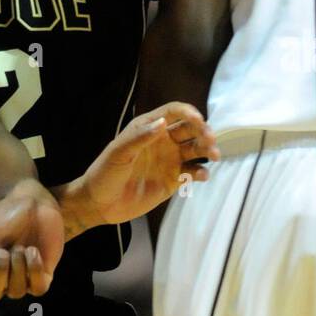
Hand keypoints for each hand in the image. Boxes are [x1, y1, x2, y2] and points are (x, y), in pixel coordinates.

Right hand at [0, 180, 64, 305]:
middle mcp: (0, 281)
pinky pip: (38, 289)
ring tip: (20, 247)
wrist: (31, 204)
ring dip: (17, 267)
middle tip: (3, 251)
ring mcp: (22, 280)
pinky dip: (34, 269)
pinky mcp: (42, 276)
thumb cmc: (2, 219)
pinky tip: (33, 251)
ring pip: (15, 292)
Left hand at [65, 103, 218, 229]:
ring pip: (196, 149)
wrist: (101, 204)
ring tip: (214, 156)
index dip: (189, 112)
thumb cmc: (105, 173)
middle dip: (204, 131)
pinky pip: (193, 172)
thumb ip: (140, 137)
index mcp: (149, 128)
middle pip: (190, 129)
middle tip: (210, 140)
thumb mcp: (119, 153)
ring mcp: (170, 160)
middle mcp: (163, 141)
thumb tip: (162, 122)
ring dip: (207, 149)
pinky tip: (202, 176)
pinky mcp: (174, 180)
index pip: (174, 112)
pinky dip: (201, 172)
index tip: (198, 120)